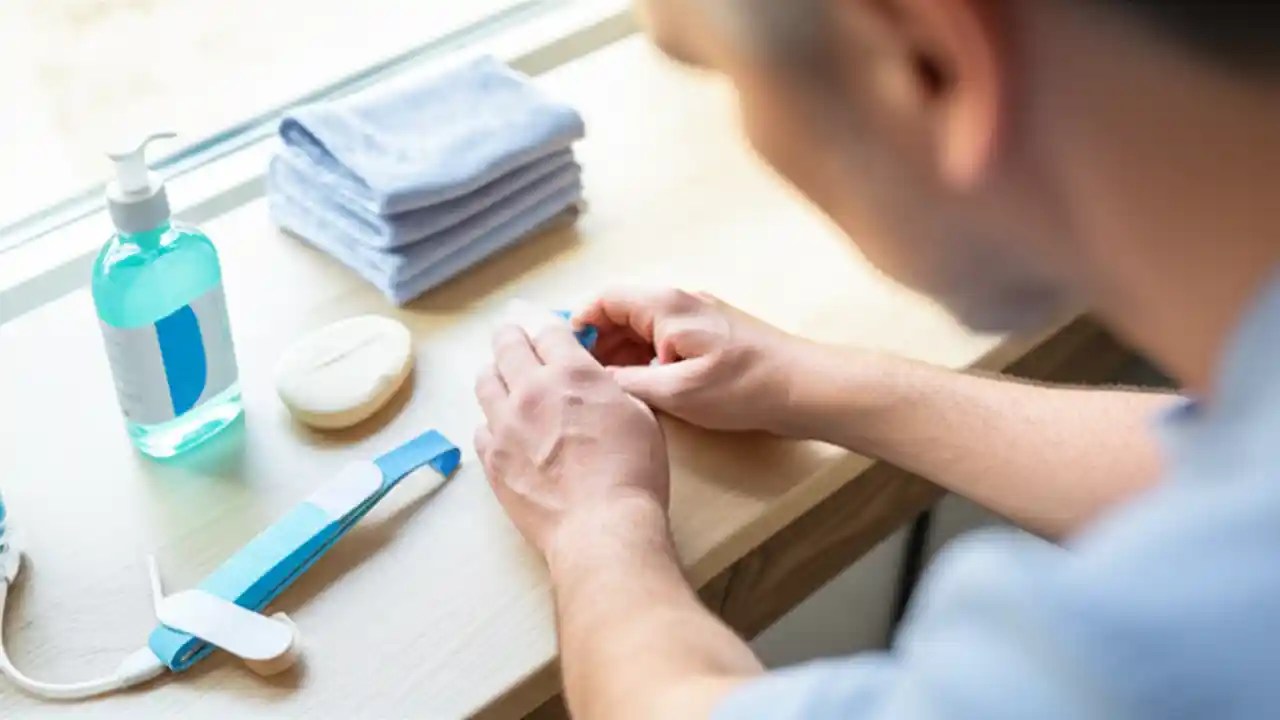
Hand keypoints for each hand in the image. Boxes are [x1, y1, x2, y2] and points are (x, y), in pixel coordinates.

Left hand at [474, 319, 669, 559]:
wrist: (602, 528)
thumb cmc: (632, 473)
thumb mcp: (639, 414)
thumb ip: (609, 388)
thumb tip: (594, 382)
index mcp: (570, 373)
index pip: (548, 331)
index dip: (547, 326)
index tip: (545, 328)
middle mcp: (530, 391)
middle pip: (507, 346)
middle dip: (511, 336)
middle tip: (513, 335)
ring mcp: (505, 426)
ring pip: (485, 382)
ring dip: (495, 372)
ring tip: (502, 376)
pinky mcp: (492, 461)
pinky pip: (481, 428)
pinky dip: (491, 420)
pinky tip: (502, 427)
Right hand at [575, 288, 808, 434]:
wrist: (806, 387)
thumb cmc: (746, 387)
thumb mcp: (677, 392)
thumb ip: (628, 384)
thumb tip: (593, 382)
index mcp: (667, 306)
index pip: (605, 298)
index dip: (579, 325)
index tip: (567, 358)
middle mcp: (679, 302)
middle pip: (621, 311)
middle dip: (598, 343)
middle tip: (585, 380)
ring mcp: (696, 316)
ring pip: (641, 327)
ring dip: (621, 354)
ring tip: (610, 390)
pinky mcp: (709, 334)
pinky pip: (663, 338)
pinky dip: (645, 359)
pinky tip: (642, 388)